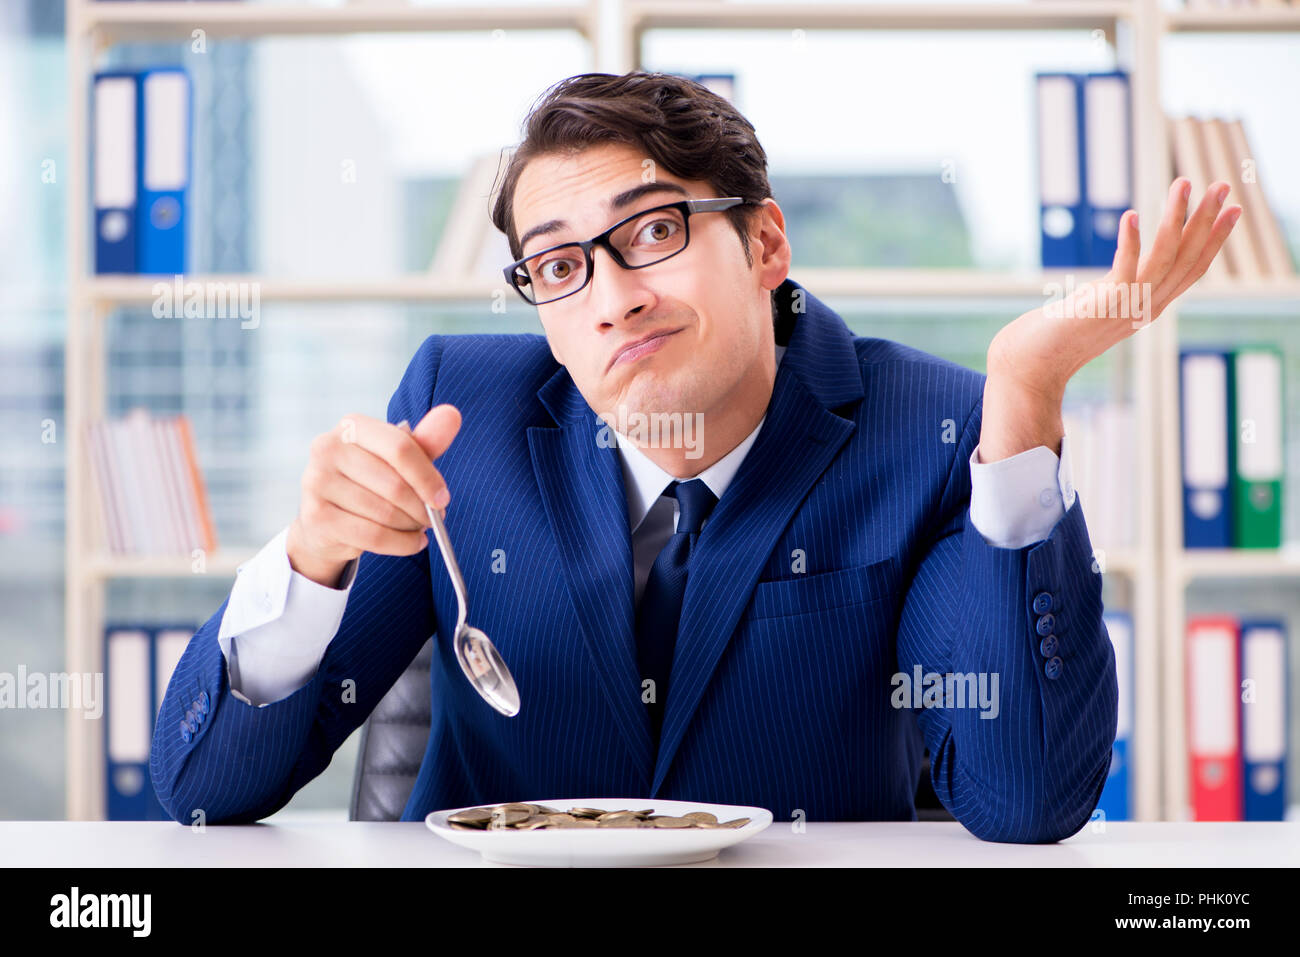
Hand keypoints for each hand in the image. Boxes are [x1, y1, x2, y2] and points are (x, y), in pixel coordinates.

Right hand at [287, 404, 461, 585]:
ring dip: (411, 526)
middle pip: (394, 485)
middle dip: (421, 508)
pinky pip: (373, 535)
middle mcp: (327, 449)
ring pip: (385, 513)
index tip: (443, 498)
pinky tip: (412, 542)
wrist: (328, 521)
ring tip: (416, 527)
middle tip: (432, 518)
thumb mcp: (398, 460)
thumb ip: (426, 441)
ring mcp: (316, 482)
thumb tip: (452, 415)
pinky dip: (401, 543)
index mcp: (351, 427)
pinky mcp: (316, 517)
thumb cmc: (369, 482)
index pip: (399, 447)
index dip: (427, 477)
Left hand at [977, 179, 1241, 462]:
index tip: (1232, 207)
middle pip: (1187, 259)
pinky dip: (1129, 243)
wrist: (1031, 365)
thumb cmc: (1057, 335)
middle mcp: (1146, 308)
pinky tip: (1131, 214)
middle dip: (1208, 220)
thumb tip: (1126, 270)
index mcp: (1150, 307)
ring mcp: (1127, 308)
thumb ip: (1119, 289)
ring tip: (1184, 183)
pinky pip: (1124, 271)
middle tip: (1225, 184)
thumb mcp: (1101, 306)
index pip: (1193, 269)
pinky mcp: (1103, 307)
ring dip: (1177, 218)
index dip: (1215, 239)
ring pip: (1164, 258)